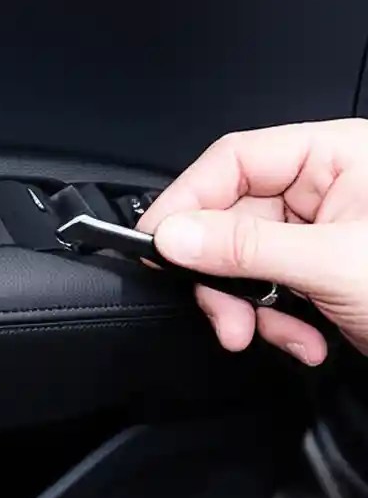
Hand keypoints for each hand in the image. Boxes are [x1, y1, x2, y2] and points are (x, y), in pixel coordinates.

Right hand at [137, 119, 367, 366]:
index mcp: (339, 155)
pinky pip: (273, 287)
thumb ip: (245, 246)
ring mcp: (328, 231)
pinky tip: (306, 342)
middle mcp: (330, 185)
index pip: (235, 160)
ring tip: (271, 338)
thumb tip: (173, 235)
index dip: (189, 201)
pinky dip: (278, 322)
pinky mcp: (327, 271)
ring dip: (251, 308)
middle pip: (234, 216)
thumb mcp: (334, 265)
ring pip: (247, 259)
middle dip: (225, 275)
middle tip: (221, 314)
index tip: (158, 244)